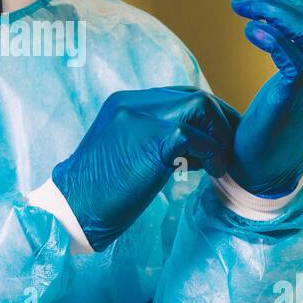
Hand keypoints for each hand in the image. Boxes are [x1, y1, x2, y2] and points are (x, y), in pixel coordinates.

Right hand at [53, 86, 239, 249]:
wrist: (72, 208)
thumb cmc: (97, 192)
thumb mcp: (123, 155)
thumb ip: (151, 142)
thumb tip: (193, 150)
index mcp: (125, 104)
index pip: (178, 95)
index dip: (205, 116)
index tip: (218, 140)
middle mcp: (134, 103)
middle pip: (194, 95)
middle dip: (221, 120)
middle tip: (231, 148)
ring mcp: (142, 118)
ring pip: (201, 105)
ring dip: (219, 134)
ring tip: (221, 162)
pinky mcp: (153, 140)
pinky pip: (198, 136)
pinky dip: (213, 153)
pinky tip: (214, 173)